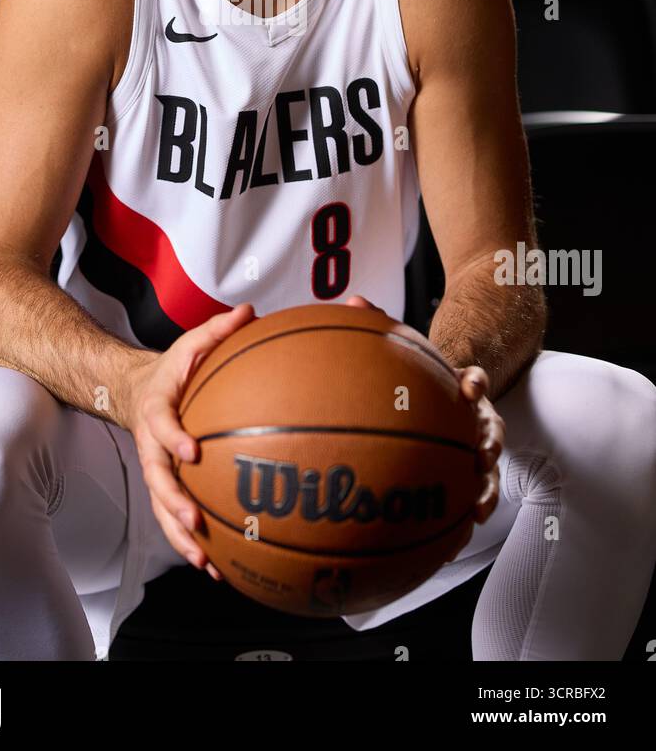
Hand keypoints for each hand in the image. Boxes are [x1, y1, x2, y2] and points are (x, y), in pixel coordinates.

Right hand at [126, 302, 255, 581]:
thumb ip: (217, 331)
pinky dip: (190, 544)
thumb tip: (250, 311)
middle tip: (195, 521)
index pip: (161, 425)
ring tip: (203, 560)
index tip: (191, 451)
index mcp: (158, 410)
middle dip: (174, 503)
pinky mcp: (165, 489)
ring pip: (162, 510)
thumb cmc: (172, 371)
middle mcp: (152, 447)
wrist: (136, 393)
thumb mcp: (190, 345)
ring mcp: (156, 471)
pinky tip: (214, 567)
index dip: (173, 438)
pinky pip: (173, 520)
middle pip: (157, 480)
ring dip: (180, 537)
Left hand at [344, 296, 504, 529]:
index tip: (470, 386)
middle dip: (490, 443)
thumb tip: (353, 300)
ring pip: (489, 473)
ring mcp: (476, 451)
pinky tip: (447, 547)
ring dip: (486, 490)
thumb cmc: (421, 376)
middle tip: (482, 454)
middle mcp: (476, 420)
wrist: (451, 394)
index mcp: (462, 388)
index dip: (476, 381)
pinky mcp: (468, 480)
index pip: (476, 379)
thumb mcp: (407, 351)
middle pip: (492, 431)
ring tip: (477, 511)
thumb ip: (382, 326)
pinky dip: (461, 521)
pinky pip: (467, 501)